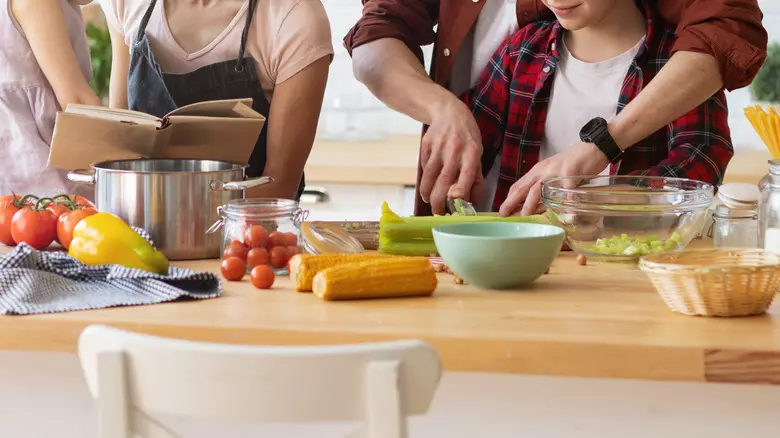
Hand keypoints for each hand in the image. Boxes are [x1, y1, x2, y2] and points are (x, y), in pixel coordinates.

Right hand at [419, 99, 484, 214]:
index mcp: (472, 153)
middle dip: (438, 201)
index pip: (466, 178)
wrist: (449, 112)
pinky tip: (427, 184)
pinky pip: (423, 167)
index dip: (459, 194)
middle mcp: (455, 150)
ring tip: (429, 201)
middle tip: (438, 212)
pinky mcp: (426, 144)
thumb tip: (472, 202)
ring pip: (429, 176)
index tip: (455, 207)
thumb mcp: (477, 154)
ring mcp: (438, 146)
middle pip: (444, 180)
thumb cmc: (467, 138)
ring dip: (427, 193)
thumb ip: (475, 178)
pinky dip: (424, 179)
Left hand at [499, 141, 609, 216]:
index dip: (509, 198)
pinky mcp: (571, 172)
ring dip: (530, 204)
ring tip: (525, 216)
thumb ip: (546, 187)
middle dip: (511, 202)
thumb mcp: (555, 173)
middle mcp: (544, 171)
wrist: (594, 146)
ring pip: (539, 189)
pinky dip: (567, 206)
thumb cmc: (574, 162)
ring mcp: (556, 172)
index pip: (519, 185)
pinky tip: (568, 217)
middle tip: (504, 215)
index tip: (502, 211)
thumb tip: (537, 208)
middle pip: (523, 188)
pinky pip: (567, 192)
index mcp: (538, 171)